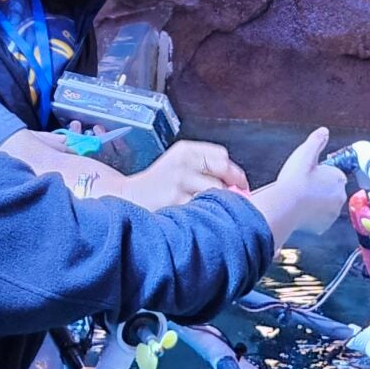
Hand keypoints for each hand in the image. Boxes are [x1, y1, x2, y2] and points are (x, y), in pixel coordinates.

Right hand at [127, 140, 249, 208]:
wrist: (129, 196)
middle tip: (235, 200)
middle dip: (232, 188)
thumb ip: (205, 166)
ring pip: (215, 193)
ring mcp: (179, 182)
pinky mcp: (175, 202)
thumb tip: (238, 183)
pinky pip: (203, 209)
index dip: (235, 172)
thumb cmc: (159, 183)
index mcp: (185, 150)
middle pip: (222, 173)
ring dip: (219, 203)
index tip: (240, 184)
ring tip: (213, 210)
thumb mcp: (178, 163)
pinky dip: (207, 214)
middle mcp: (183, 163)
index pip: (222, 156)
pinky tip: (201, 218)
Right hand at [273, 127, 346, 233]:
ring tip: (299, 199)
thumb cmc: (295, 179)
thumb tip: (324, 131)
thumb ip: (316, 140)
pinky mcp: (323, 227)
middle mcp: (340, 197)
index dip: (321, 175)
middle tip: (302, 188)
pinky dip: (311, 217)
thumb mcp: (305, 153)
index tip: (309, 176)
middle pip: (331, 191)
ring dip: (316, 203)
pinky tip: (300, 211)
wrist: (285, 206)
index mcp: (338, 179)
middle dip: (320, 190)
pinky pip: (319, 220)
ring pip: (325, 206)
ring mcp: (332, 214)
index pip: (334, 175)